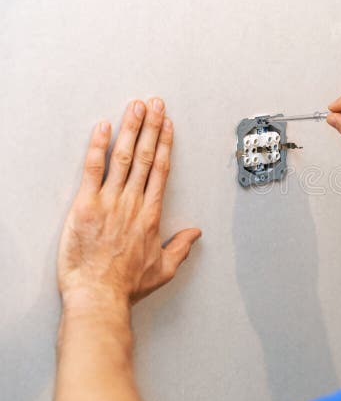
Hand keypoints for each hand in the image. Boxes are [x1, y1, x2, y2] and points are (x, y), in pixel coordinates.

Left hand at [57, 98, 200, 311]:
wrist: (99, 296)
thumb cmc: (126, 285)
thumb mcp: (163, 269)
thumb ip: (181, 248)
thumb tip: (195, 234)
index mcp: (151, 215)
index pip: (161, 170)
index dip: (165, 144)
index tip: (168, 126)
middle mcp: (133, 203)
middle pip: (147, 156)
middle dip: (152, 127)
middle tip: (155, 105)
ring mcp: (110, 202)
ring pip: (124, 157)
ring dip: (131, 129)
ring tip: (136, 107)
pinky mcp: (86, 205)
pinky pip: (93, 169)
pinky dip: (98, 147)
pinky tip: (102, 128)